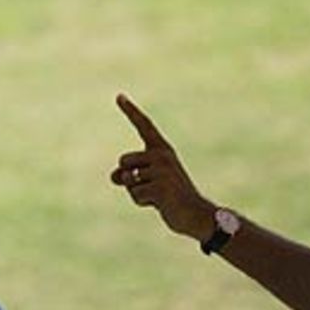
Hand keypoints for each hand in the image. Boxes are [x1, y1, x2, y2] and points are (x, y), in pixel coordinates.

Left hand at [110, 94, 214, 240]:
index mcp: (162, 149)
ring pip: (128, 179)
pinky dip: (142, 202)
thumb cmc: (170, 197)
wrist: (195, 214)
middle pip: (124, 160)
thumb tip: (114, 176)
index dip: (130, 111)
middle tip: (152, 186)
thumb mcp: (146, 182)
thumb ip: (128, 175)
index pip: (144, 126)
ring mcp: (163, 170)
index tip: (118, 95)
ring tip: (157, 196)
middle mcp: (163, 154)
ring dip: (136, 192)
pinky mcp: (161, 187)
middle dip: (129, 177)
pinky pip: (135, 194)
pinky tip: (160, 203)